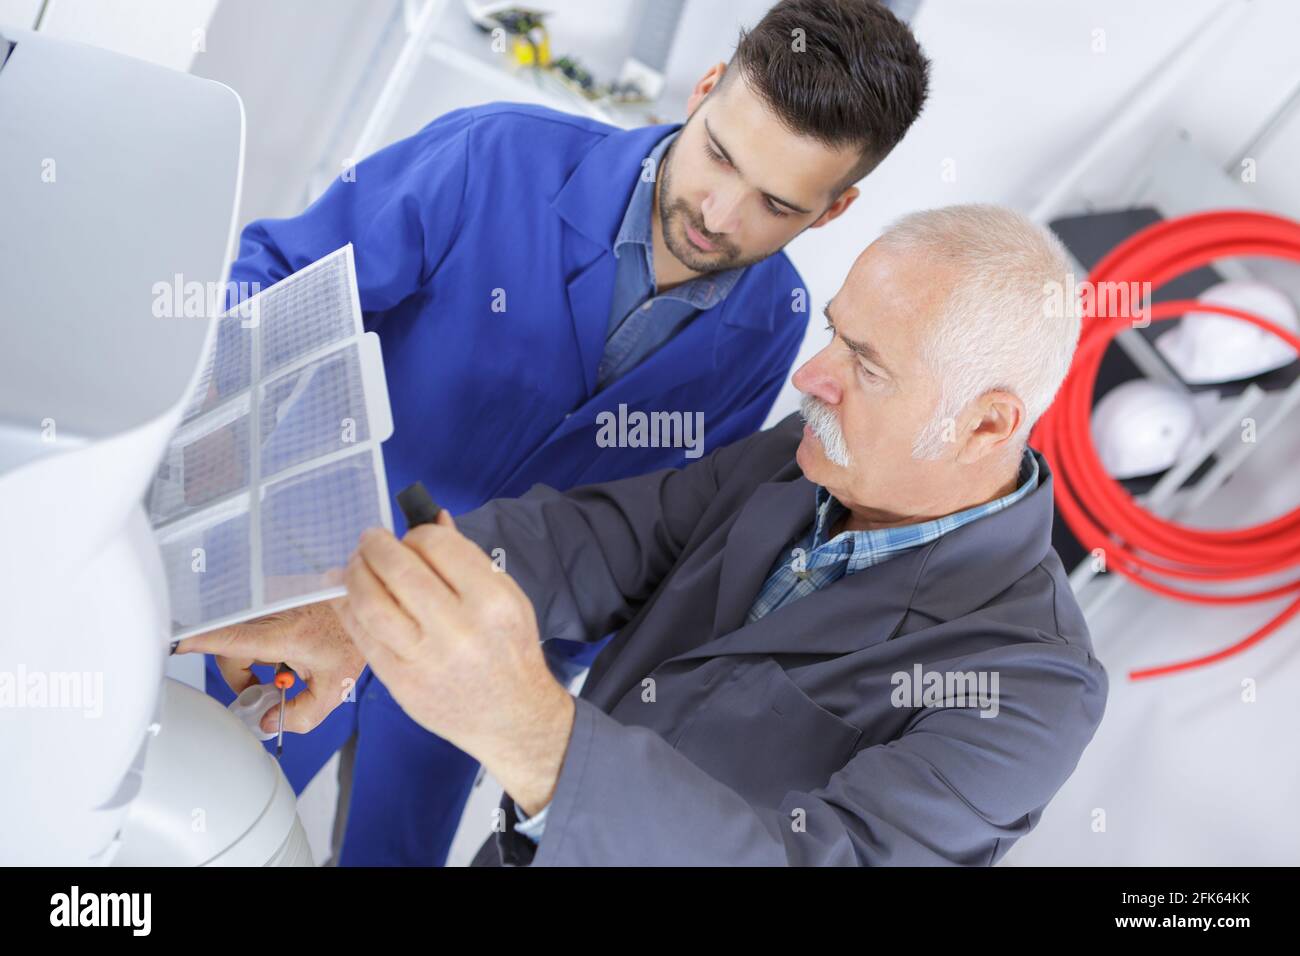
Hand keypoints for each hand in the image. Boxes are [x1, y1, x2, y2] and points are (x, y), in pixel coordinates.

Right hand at [174, 597, 364, 733]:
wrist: (364, 607)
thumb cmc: (351, 639)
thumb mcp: (333, 689)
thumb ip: (300, 716)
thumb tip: (266, 722)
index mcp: (285, 635)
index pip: (230, 638)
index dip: (199, 640)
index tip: (174, 641)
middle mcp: (272, 615)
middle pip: (229, 651)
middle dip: (241, 678)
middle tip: (266, 690)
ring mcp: (270, 606)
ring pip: (238, 640)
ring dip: (253, 662)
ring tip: (286, 668)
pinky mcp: (270, 600)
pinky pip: (249, 628)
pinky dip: (261, 646)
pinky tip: (288, 651)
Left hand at [340, 512, 573, 814]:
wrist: (511, 716)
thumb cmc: (509, 650)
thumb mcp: (506, 597)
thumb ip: (466, 558)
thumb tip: (431, 518)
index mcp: (491, 600)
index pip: (437, 545)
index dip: (416, 534)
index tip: (411, 538)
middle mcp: (458, 629)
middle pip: (398, 570)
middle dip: (374, 546)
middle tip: (369, 540)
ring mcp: (425, 659)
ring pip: (370, 603)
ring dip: (355, 574)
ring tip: (355, 565)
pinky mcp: (401, 683)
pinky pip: (362, 637)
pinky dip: (349, 609)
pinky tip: (349, 596)